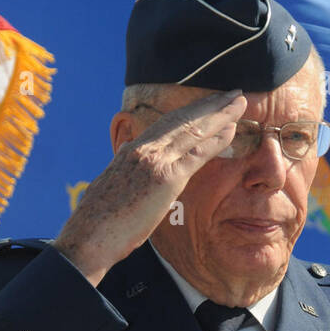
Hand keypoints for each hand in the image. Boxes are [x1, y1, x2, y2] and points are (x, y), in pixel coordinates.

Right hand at [53, 90, 246, 284]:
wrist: (88, 237)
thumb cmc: (98, 223)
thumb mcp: (110, 187)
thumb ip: (124, 171)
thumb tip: (126, 158)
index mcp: (130, 152)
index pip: (166, 124)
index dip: (190, 111)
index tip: (209, 104)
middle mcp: (143, 150)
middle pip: (183, 119)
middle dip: (210, 105)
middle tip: (234, 93)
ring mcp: (155, 162)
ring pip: (193, 130)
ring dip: (220, 114)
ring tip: (241, 102)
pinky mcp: (165, 180)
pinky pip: (196, 154)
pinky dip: (216, 140)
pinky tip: (232, 130)